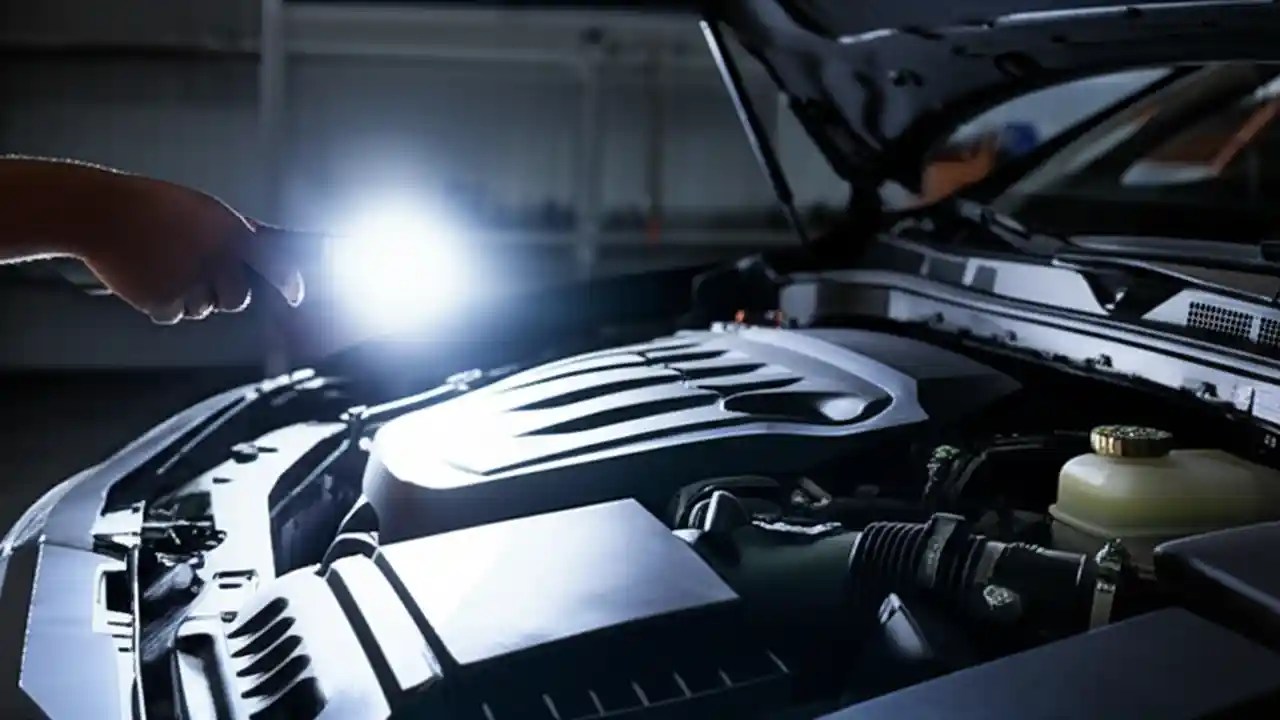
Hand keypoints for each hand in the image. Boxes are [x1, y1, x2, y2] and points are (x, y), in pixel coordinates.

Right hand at [79, 176, 303, 323]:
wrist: (101, 213)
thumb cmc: (154, 208)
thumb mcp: (205, 210)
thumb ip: (240, 231)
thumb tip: (276, 243)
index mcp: (230, 231)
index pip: (275, 262)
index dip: (289, 282)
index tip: (295, 296)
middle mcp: (215, 258)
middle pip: (238, 299)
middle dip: (224, 293)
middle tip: (199, 273)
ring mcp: (190, 280)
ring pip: (204, 309)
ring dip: (190, 296)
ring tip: (165, 265)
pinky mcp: (162, 299)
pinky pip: (174, 315)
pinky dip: (163, 303)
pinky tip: (149, 277)